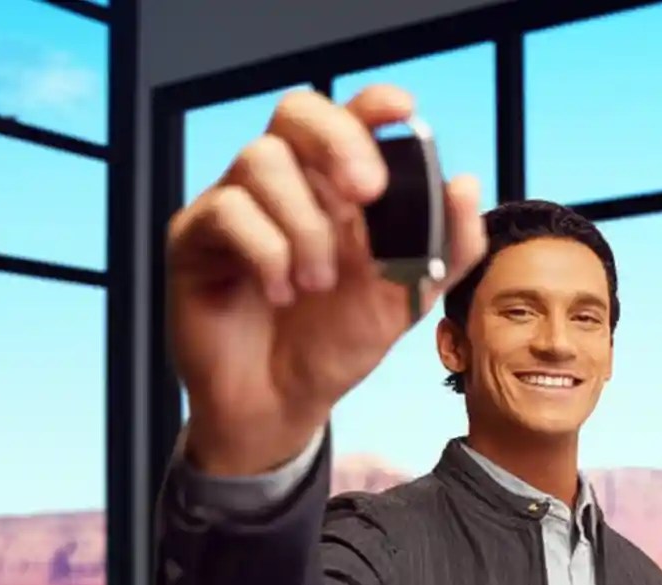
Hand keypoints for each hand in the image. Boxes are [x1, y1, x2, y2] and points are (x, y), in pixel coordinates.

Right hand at [167, 85, 486, 475]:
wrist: (283, 403)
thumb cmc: (338, 340)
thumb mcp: (408, 298)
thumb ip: (446, 249)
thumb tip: (466, 185)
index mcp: (338, 186)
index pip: (350, 118)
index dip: (372, 105)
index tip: (404, 111)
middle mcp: (286, 182)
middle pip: (296, 112)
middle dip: (338, 142)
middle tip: (366, 193)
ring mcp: (236, 203)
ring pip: (262, 161)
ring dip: (305, 224)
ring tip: (319, 283)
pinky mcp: (195, 237)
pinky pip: (226, 211)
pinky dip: (266, 252)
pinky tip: (281, 291)